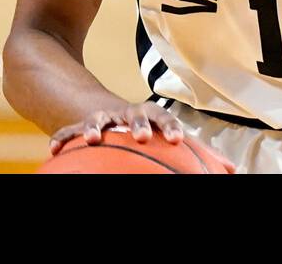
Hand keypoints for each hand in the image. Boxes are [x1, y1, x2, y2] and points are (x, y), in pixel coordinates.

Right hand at [48, 102, 184, 154]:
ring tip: (93, 138)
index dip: (170, 126)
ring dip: (95, 126)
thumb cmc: (148, 130)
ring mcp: (104, 118)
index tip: (177, 139)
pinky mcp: (83, 126)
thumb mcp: (167, 136)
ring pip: (98, 117)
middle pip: (134, 114)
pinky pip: (69, 131)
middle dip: (138, 123)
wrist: (115, 115)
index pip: (163, 116)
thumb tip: (228, 168)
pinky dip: (62, 138)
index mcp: (150, 115)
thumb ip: (192, 150)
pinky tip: (53, 149)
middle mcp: (126, 113)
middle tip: (143, 136)